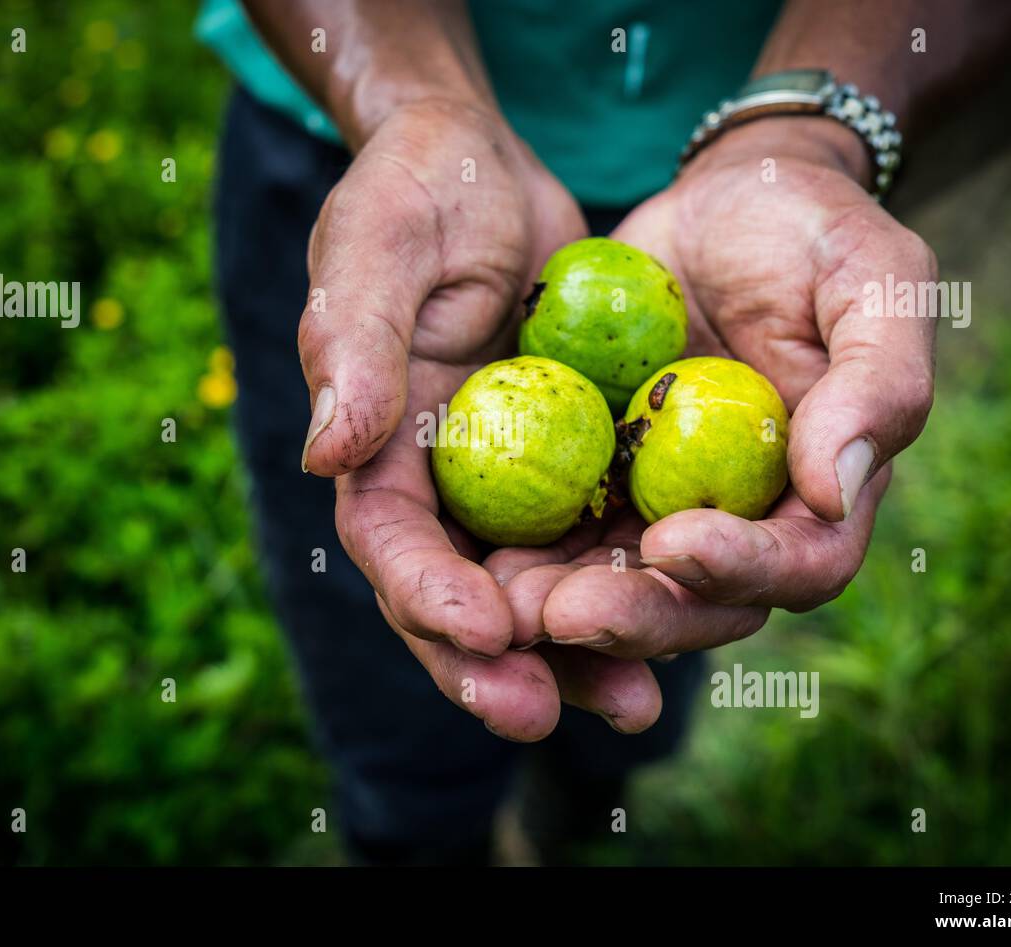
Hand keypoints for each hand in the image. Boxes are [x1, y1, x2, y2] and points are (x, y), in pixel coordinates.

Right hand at [298, 100, 666, 738]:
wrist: (485, 168)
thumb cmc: (416, 192)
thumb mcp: (378, 246)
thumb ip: (351, 345)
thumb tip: (324, 453)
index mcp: (373, 451)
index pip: (388, 543)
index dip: (427, 594)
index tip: (483, 628)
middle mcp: (436, 488)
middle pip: (458, 600)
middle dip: (495, 664)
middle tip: (541, 713)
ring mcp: (507, 486)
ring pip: (535, 595)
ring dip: (576, 657)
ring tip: (632, 704)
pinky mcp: (573, 469)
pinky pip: (601, 545)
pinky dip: (636, 589)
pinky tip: (687, 622)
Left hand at [503, 116, 935, 661]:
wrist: (721, 201)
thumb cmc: (812, 230)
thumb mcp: (874, 277)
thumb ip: (878, 381)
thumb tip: (834, 494)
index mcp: (820, 492)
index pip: (801, 563)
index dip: (743, 570)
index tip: (674, 542)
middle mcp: (744, 520)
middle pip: (698, 604)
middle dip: (635, 615)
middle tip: (564, 612)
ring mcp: (662, 505)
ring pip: (617, 586)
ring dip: (563, 607)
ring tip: (506, 605)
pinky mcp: (596, 478)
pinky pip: (556, 531)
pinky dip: (518, 555)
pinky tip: (471, 561)